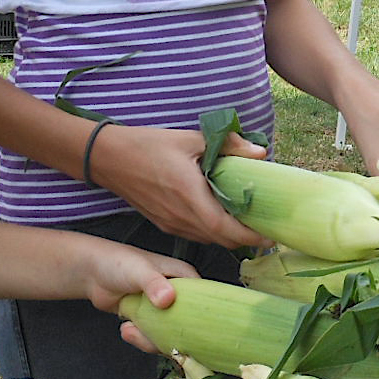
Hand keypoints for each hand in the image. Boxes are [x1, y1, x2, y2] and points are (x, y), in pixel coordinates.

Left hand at [77, 239, 193, 352]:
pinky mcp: (149, 321)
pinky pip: (154, 338)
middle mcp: (177, 294)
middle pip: (188, 324)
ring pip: (170, 335)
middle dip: (172, 336)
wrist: (93, 274)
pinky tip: (126, 328)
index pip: (204, 300)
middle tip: (153, 337)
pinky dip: (141, 339)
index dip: (202, 317)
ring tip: (130, 327)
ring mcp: (163, 309)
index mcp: (183, 277)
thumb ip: (154, 283)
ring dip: (150, 339)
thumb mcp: (139, 271)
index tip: (193, 333)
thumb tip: (168, 299)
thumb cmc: (118, 263)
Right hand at [87, 123, 267, 248]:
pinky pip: (193, 234)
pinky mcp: (162, 222)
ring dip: (228, 236)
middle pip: (219, 240)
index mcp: (189, 196)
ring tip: (248, 224)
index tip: (270, 236)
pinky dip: (211, 231)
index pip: (224, 229)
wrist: (109, 157)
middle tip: (265, 230)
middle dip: (244, 239)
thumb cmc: (149, 145)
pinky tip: (220, 217)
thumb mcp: (190, 139)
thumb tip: (260, 153)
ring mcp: (170, 223)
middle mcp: (180, 216)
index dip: (249, 236)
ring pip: (207, 239)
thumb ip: (228, 145)